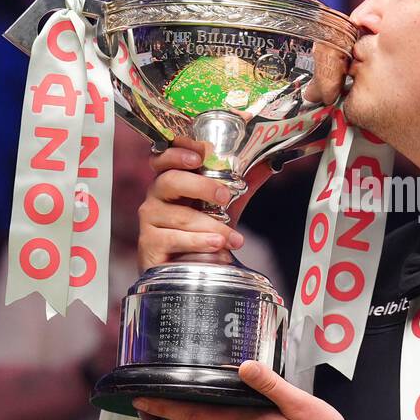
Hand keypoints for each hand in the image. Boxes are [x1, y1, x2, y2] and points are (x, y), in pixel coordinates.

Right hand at [137, 133, 274, 270]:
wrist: (183, 268)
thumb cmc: (200, 231)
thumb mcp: (220, 206)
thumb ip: (240, 185)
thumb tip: (269, 165)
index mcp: (170, 181)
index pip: (165, 158)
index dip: (178, 151)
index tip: (201, 153)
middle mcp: (155, 196)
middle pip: (172, 181)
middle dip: (202, 186)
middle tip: (225, 197)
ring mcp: (150, 220)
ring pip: (181, 216)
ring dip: (212, 227)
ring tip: (234, 238)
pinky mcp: (150, 243)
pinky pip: (175, 239)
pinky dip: (199, 243)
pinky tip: (217, 247)